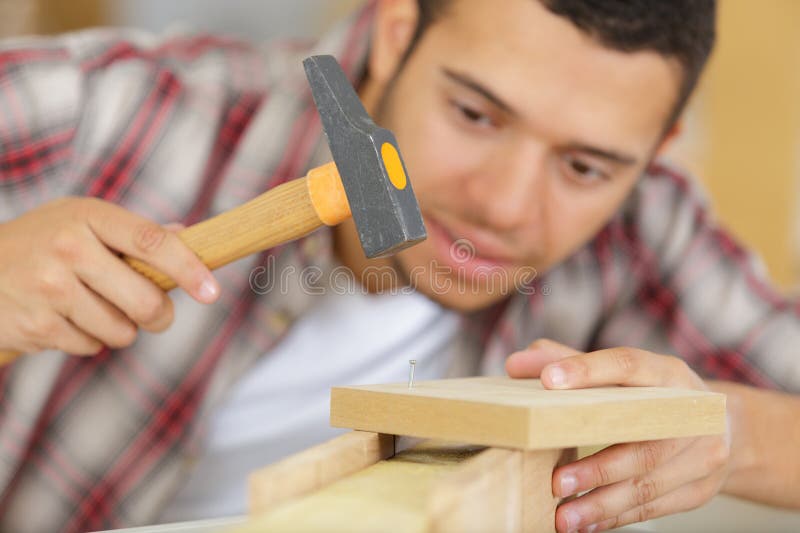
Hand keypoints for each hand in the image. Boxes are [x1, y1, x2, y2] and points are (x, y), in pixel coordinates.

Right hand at [0, 197, 219, 354]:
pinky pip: (90, 346)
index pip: (152, 242)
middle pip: (145, 301)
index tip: (212, 292)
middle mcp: (69, 248)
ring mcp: (49, 288)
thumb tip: (186, 236)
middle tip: (157, 316)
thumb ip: (134, 232)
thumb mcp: (81, 221)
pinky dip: (87, 340)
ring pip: (121, 331)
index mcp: (89, 216)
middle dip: (161, 316)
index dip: (188, 268)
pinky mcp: (35, 324)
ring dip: (120, 329)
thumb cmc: (42, 241)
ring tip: (95, 309)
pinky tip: (64, 319)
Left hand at [506, 339, 730, 531]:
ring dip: (603, 503)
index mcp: (667, 373)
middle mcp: (693, 412)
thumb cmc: (653, 395)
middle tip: (556, 481)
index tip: (549, 381)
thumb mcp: (619, 373)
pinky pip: (656, 507)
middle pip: (643, 441)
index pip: (628, 366)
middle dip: (597, 466)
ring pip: (649, 482)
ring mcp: (703, 453)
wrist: (724, 426)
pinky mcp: (702, 488)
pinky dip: (617, 517)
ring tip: (564, 517)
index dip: (589, 371)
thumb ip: (567, 361)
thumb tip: (515, 364)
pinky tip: (587, 524)